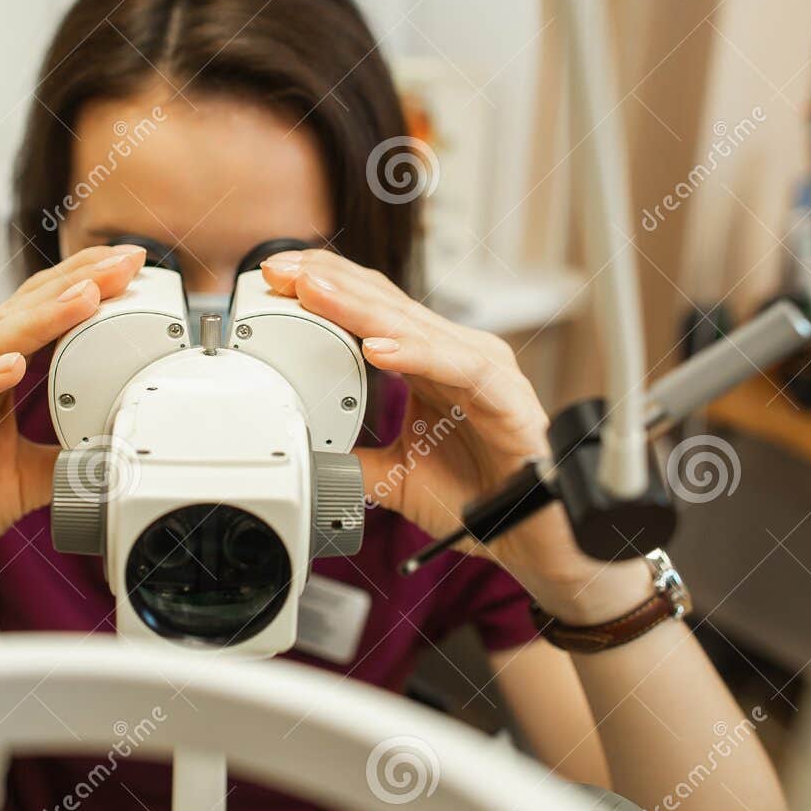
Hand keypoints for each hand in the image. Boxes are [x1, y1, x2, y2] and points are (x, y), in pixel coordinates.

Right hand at [0, 244, 148, 589]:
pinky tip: (9, 368)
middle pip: (21, 312)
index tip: (133, 268)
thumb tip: (118, 448)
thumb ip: (67, 459)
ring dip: (37, 320)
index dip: (85, 287)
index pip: (41, 314)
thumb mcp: (24, 479)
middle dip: (76, 284)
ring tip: (84, 299)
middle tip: (122, 262)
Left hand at [259, 249, 648, 622]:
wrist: (533, 540)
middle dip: (330, 285)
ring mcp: (483, 372)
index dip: (326, 289)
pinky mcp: (506, 400)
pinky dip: (415, 356)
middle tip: (281, 270)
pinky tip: (377, 350)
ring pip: (415, 327)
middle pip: (386, 305)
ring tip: (315, 293)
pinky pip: (458, 368)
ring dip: (359, 309)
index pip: (373, 310)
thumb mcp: (394, 477)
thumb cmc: (479, 499)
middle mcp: (457, 357)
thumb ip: (354, 458)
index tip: (277, 278)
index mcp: (430, 365)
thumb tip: (308, 451)